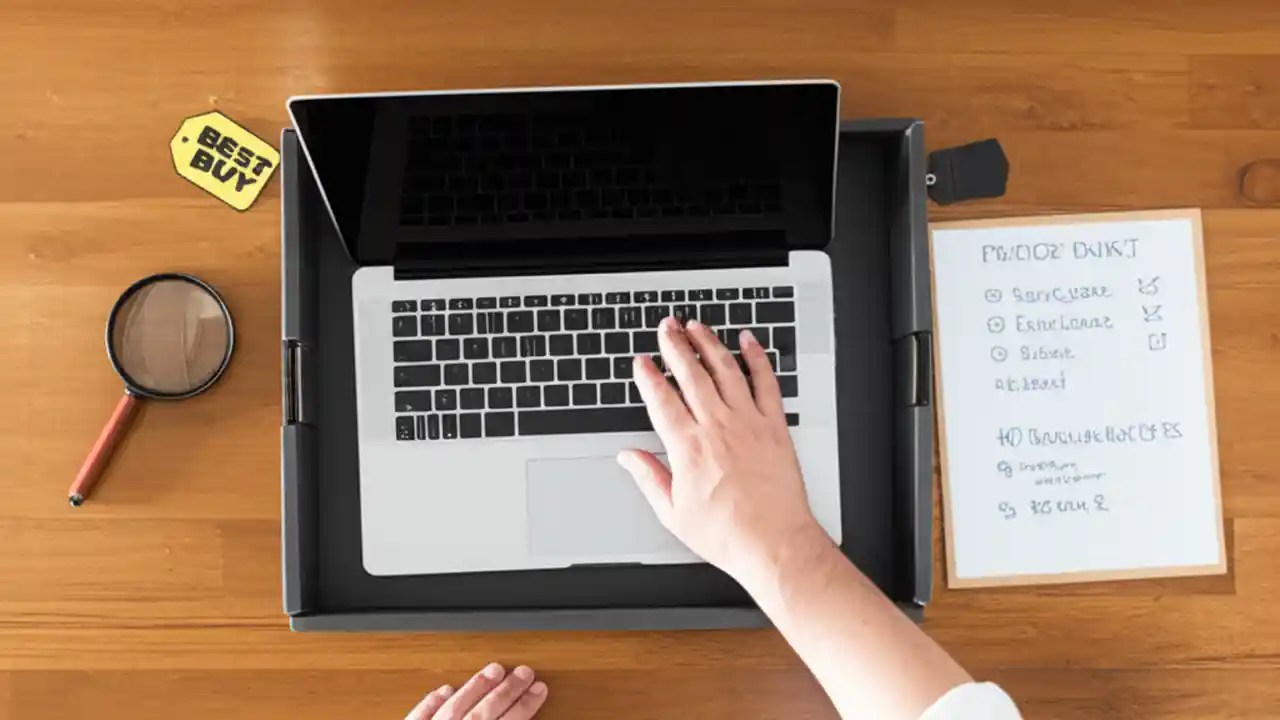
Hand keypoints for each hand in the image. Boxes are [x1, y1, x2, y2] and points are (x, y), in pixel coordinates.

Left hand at [404, 663, 546, 719]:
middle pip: (484, 711)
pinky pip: (419, 715)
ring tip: (493, 669)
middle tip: (524, 672)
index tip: (539, 689)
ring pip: (454, 706)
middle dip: (507, 689)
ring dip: (476, 687)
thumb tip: (517, 716)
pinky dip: (432, 702)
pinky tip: (444, 690)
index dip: (525, 705)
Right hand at [617, 317, 827, 584]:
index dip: (649, 377)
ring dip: (709, 344)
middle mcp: (717, 428)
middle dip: (675, 346)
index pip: (661, 400)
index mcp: (688, 448)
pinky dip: (757, 358)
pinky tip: (748, 342)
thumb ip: (649, 478)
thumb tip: (628, 457)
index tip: (642, 362)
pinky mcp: (775, 426)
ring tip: (696, 326)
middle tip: (667, 328)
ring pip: (725, 370)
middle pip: (691, 375)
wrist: (774, 544)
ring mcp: (748, 423)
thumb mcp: (674, 513)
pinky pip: (766, 382)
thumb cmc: (728, 533)